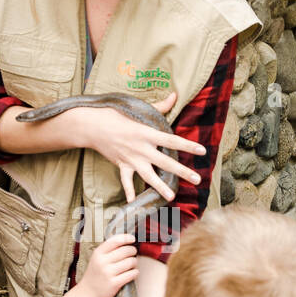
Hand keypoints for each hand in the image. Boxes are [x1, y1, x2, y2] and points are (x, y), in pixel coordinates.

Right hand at [80, 233, 138, 296]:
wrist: (88, 292)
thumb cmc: (95, 273)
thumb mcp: (97, 258)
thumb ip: (108, 249)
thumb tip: (126, 240)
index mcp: (98, 253)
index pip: (115, 241)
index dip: (126, 238)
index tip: (132, 239)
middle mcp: (102, 262)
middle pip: (126, 251)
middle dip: (133, 251)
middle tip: (133, 254)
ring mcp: (108, 273)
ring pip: (130, 262)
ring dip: (134, 262)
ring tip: (132, 264)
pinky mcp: (114, 283)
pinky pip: (132, 274)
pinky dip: (135, 272)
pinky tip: (132, 273)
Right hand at [83, 92, 203, 202]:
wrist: (93, 125)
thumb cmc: (117, 114)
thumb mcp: (138, 109)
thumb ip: (160, 106)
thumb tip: (175, 95)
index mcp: (148, 133)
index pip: (172, 141)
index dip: (188, 146)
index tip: (202, 151)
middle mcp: (142, 148)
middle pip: (165, 162)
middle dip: (182, 171)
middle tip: (197, 179)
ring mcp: (131, 159)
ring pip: (149, 175)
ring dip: (160, 186)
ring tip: (172, 196)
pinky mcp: (122, 165)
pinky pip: (126, 181)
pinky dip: (129, 191)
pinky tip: (134, 202)